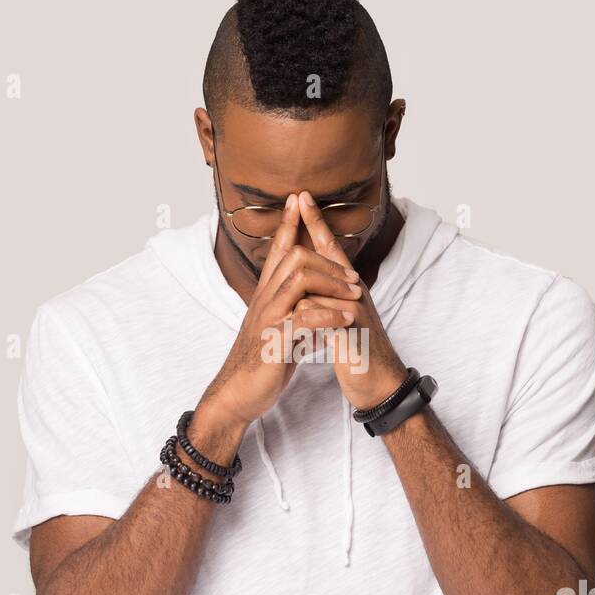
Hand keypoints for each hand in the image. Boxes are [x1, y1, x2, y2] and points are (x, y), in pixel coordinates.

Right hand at [199, 193, 363, 428]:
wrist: (238, 395)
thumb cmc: (260, 363)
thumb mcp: (279, 329)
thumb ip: (295, 310)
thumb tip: (317, 302)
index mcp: (266, 295)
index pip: (278, 251)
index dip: (288, 224)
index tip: (299, 199)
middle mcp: (265, 300)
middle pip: (296, 258)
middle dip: (329, 260)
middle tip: (355, 276)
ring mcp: (268, 318)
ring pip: (299, 280)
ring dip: (333, 284)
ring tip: (356, 296)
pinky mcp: (274, 341)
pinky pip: (303, 318)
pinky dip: (328, 316)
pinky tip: (346, 320)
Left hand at [293, 190, 410, 410]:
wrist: (380, 384)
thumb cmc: (358, 352)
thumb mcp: (342, 320)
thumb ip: (328, 299)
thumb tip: (310, 283)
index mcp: (348, 290)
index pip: (331, 250)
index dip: (317, 224)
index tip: (302, 197)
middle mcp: (354, 293)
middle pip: (330, 255)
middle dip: (315, 227)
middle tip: (300, 197)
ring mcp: (354, 311)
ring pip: (321, 283)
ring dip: (304, 278)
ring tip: (290, 258)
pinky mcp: (351, 334)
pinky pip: (324, 315)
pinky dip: (309, 312)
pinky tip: (298, 314)